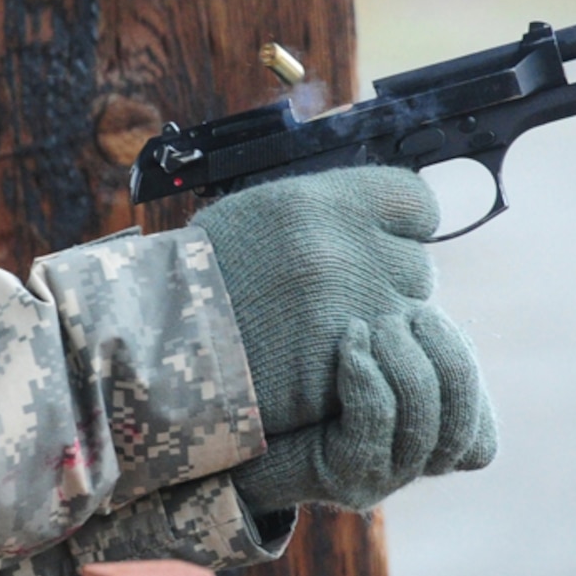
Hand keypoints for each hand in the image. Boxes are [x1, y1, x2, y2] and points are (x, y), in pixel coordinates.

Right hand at [194, 166, 437, 436]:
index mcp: (330, 204)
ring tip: (319, 333)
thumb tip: (388, 218)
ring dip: (377, 329)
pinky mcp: (350, 369)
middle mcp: (353, 253)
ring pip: (409, 323)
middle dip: (382, 283)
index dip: (399, 226)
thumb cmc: (206, 274)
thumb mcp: (263, 214)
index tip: (376, 242)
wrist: (159, 342)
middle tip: (331, 298)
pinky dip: (356, 371)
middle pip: (415, 266)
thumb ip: (329, 212)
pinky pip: (383, 369)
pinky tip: (311, 365)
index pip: (417, 204)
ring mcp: (357, 315)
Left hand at [231, 304, 498, 513]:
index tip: (422, 313)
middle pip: (462, 422)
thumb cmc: (288, 381)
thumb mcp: (356, 350)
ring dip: (403, 363)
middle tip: (405, 312)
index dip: (460, 359)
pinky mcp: (338, 476)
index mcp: (428, 448)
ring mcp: (378, 480)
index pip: (482, 428)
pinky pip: (373, 424)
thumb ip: (398, 333)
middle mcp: (411, 472)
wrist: (225, 434)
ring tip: (375, 321)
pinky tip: (349, 343)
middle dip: (442, 357)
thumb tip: (427, 272)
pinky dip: (368, 376)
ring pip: (423, 424)